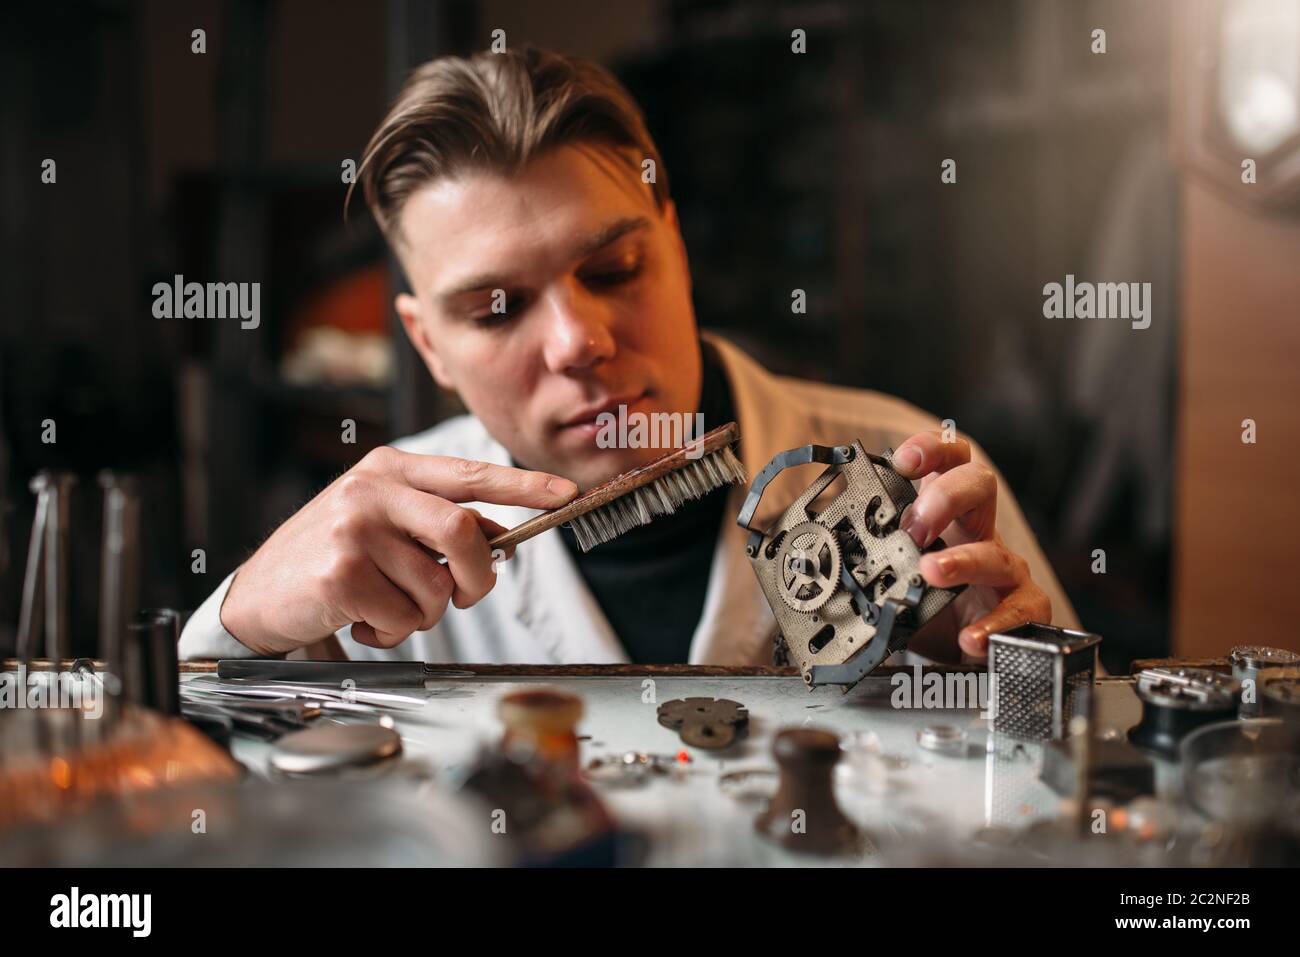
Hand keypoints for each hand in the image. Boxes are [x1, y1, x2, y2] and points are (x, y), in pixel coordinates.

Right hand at [220, 447, 577, 654]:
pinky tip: (363, 622)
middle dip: (478, 577)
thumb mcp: (385, 525)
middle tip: (464, 596)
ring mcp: (354, 528)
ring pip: (437, 587)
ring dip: (424, 615)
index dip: (524, 485)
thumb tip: (502, 538)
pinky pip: (405, 618)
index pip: (470, 473)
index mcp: (391, 469)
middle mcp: (372, 490)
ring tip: (388, 608)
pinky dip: (394, 634)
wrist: (257, 594)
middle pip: (465, 533)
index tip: (566, 493)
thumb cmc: (331, 559)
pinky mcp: (340, 572)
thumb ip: (438, 524)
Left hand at [891, 431, 1050, 657]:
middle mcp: (980, 533)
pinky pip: (1021, 609)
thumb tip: (832, 549)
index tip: (903, 461)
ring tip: (931, 572)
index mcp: (948, 514)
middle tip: (914, 527)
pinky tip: (971, 637)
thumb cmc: (931, 598)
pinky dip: (996, 624)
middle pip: (980, 485)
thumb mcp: (898, 569)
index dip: (931, 450)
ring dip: (963, 561)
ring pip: (996, 553)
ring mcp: (1005, 569)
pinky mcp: (1023, 607)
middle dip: (946, 496)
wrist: (960, 646)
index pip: (950, 461)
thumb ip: (877, 555)